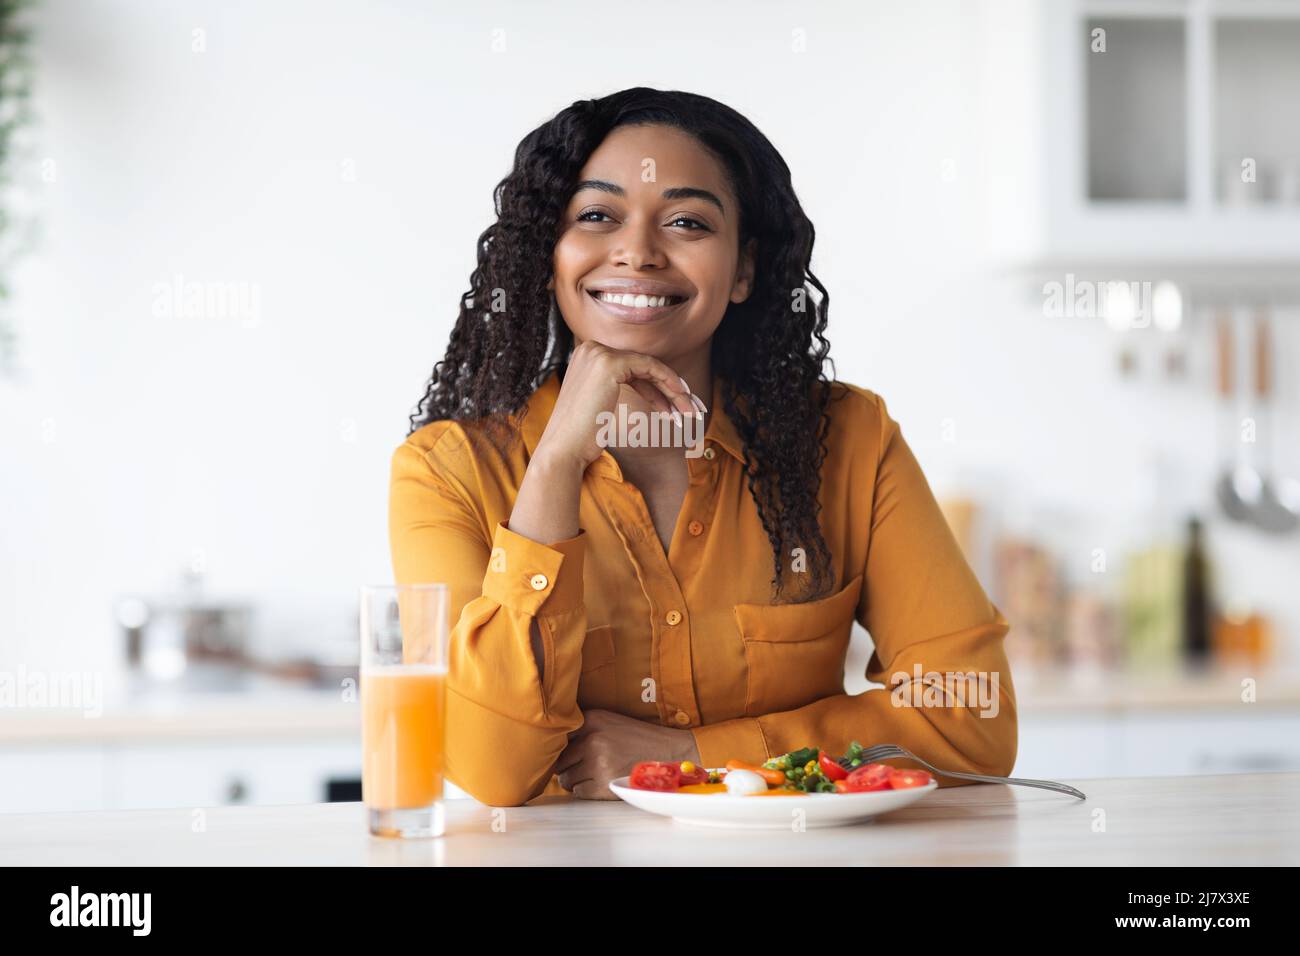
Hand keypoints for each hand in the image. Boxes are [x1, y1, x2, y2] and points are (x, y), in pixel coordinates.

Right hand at [533, 340, 703, 472]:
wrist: (564, 449)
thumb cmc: (582, 436)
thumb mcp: (602, 403)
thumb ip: (618, 388)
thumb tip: (653, 389)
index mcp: (586, 356)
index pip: (631, 367)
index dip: (656, 386)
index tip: (676, 405)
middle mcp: (590, 349)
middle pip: (642, 366)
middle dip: (669, 388)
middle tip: (689, 409)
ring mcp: (598, 354)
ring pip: (649, 366)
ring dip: (673, 390)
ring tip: (688, 412)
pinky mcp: (609, 364)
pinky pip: (650, 367)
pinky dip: (669, 382)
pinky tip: (681, 401)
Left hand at [554, 709, 701, 799]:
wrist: (668, 753)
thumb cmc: (635, 737)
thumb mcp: (608, 720)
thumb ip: (582, 727)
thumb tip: (549, 744)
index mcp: (592, 719)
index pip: (557, 737)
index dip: (560, 747)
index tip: (565, 752)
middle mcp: (592, 739)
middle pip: (559, 760)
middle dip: (568, 766)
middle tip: (583, 766)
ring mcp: (598, 762)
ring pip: (565, 779)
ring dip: (575, 780)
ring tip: (593, 774)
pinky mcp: (604, 784)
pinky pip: (578, 792)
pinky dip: (585, 791)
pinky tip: (600, 782)